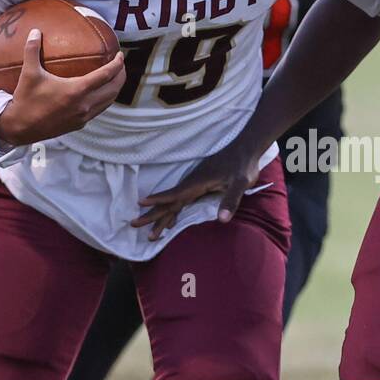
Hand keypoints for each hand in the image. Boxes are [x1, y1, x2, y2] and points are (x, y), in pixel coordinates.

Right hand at [0, 28, 125, 146]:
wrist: (21, 128)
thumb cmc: (25, 100)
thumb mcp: (28, 73)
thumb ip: (32, 50)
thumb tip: (35, 31)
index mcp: (76, 90)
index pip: (105, 75)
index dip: (117, 64)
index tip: (120, 55)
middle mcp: (84, 105)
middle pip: (113, 90)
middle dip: (121, 76)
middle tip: (121, 65)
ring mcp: (83, 117)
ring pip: (108, 102)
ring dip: (114, 89)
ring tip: (114, 78)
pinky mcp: (79, 124)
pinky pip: (98, 110)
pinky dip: (104, 100)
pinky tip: (99, 93)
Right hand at [132, 137, 262, 239]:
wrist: (245, 149)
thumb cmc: (243, 166)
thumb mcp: (240, 183)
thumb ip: (230, 200)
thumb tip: (222, 219)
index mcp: (197, 183)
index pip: (174, 195)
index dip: (158, 201)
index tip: (140, 205)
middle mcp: (192, 183)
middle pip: (168, 201)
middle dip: (152, 214)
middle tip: (134, 224)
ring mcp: (194, 183)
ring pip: (173, 202)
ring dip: (160, 215)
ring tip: (149, 230)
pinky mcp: (199, 184)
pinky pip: (180, 199)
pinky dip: (172, 210)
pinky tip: (171, 219)